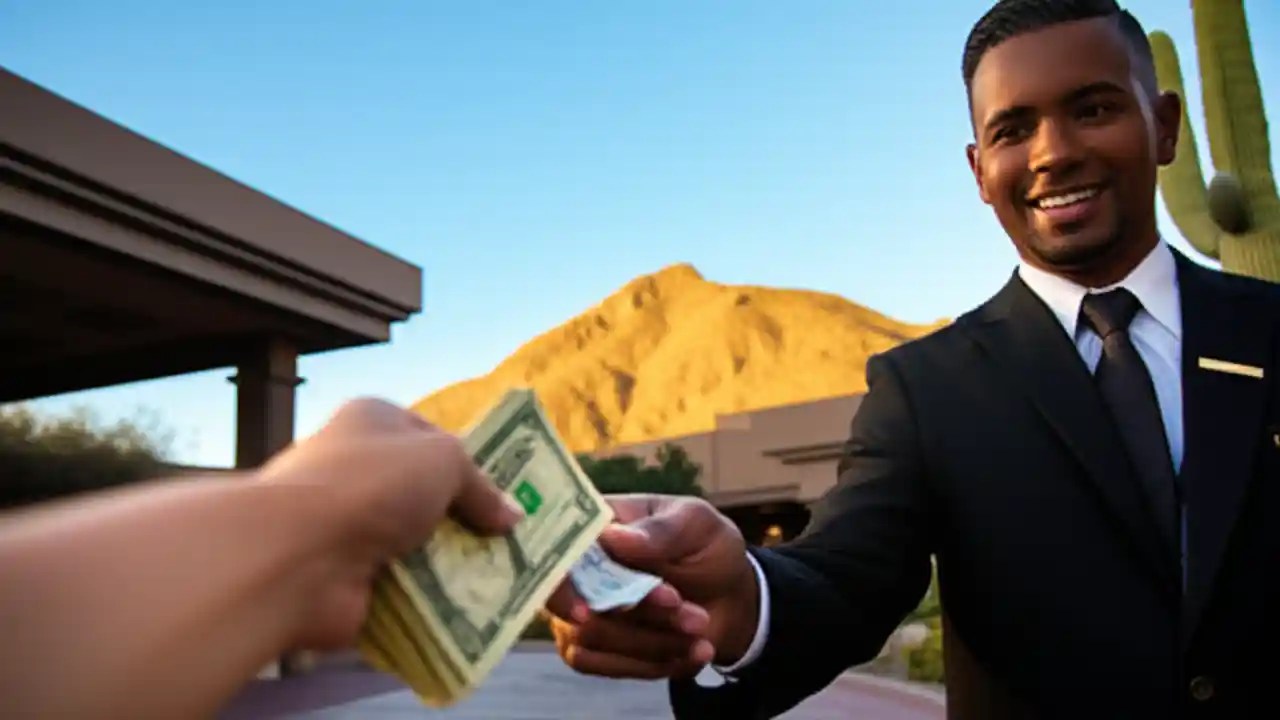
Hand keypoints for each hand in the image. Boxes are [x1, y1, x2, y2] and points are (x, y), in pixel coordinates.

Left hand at [258, 397, 523, 649]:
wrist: (295, 558)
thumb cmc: (369, 485)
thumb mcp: (444, 460)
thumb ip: (481, 486)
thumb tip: (511, 516)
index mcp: (374, 423)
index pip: (433, 439)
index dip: (474, 464)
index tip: (511, 493)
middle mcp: (359, 472)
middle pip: (432, 498)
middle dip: (473, 523)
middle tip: (520, 546)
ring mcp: (352, 531)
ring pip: (424, 549)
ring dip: (460, 567)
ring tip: (511, 584)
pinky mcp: (351, 583)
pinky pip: (408, 592)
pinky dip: (437, 603)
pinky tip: (477, 613)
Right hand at [544, 494, 758, 679]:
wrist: (732, 593)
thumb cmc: (706, 545)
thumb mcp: (696, 523)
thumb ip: (660, 530)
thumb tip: (613, 537)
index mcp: (593, 528)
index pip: (555, 554)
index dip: (561, 586)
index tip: (589, 611)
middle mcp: (576, 570)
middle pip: (578, 605)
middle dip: (639, 615)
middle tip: (694, 614)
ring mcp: (581, 612)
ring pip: (593, 640)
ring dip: (653, 641)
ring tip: (700, 626)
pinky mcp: (596, 648)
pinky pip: (609, 667)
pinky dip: (655, 664)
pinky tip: (696, 650)